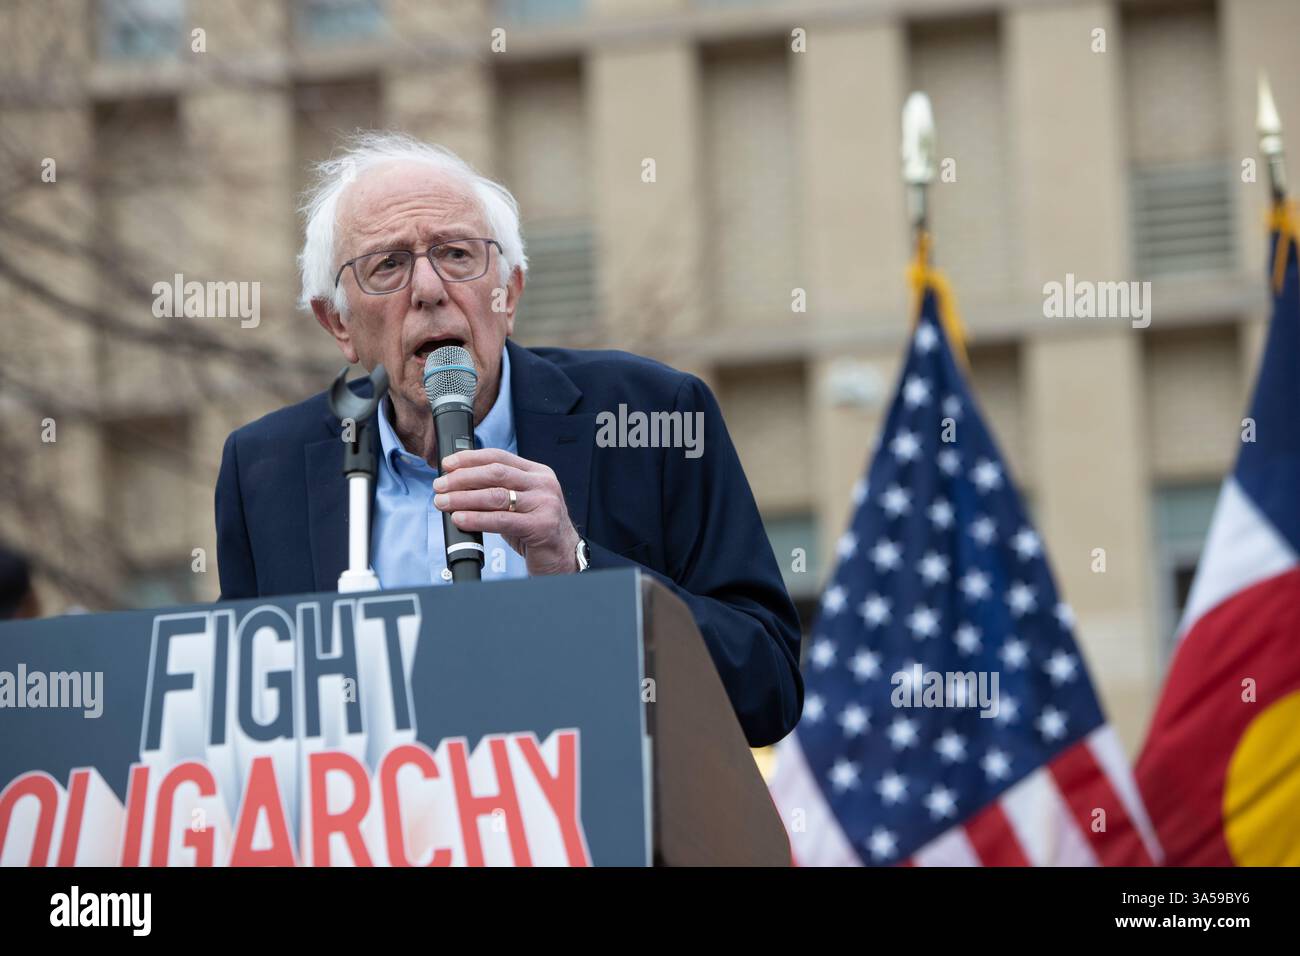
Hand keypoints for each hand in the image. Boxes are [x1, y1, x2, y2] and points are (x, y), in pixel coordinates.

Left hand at [431, 448, 579, 575]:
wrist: (563, 556)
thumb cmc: (536, 530)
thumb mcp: (520, 503)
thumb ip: (498, 491)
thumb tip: (458, 485)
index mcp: (537, 473)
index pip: (499, 457)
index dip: (470, 458)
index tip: (447, 464)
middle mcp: (543, 484)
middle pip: (495, 473)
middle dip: (462, 478)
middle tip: (440, 486)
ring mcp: (544, 504)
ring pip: (495, 495)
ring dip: (463, 498)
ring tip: (443, 502)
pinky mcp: (541, 526)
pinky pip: (501, 520)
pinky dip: (476, 519)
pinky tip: (460, 519)